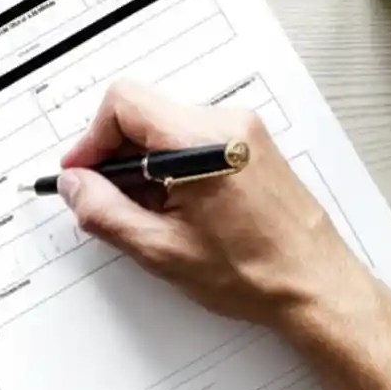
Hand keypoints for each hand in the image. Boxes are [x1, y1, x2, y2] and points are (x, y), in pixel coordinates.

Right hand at [58, 81, 377, 334]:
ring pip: (167, 128)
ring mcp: (244, 132)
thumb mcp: (161, 250)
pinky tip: (176, 208)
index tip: (81, 174)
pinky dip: (171, 166)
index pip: (124, 103)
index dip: (91, 139)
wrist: (316, 286)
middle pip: (144, 113)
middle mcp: (226, 124)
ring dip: (144, 164)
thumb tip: (74, 186)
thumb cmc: (255, 273)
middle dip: (115, 156)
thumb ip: (104, 212)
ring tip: (148, 214)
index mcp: (202, 141)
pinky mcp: (253, 145)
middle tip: (104, 200)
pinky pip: (194, 140)